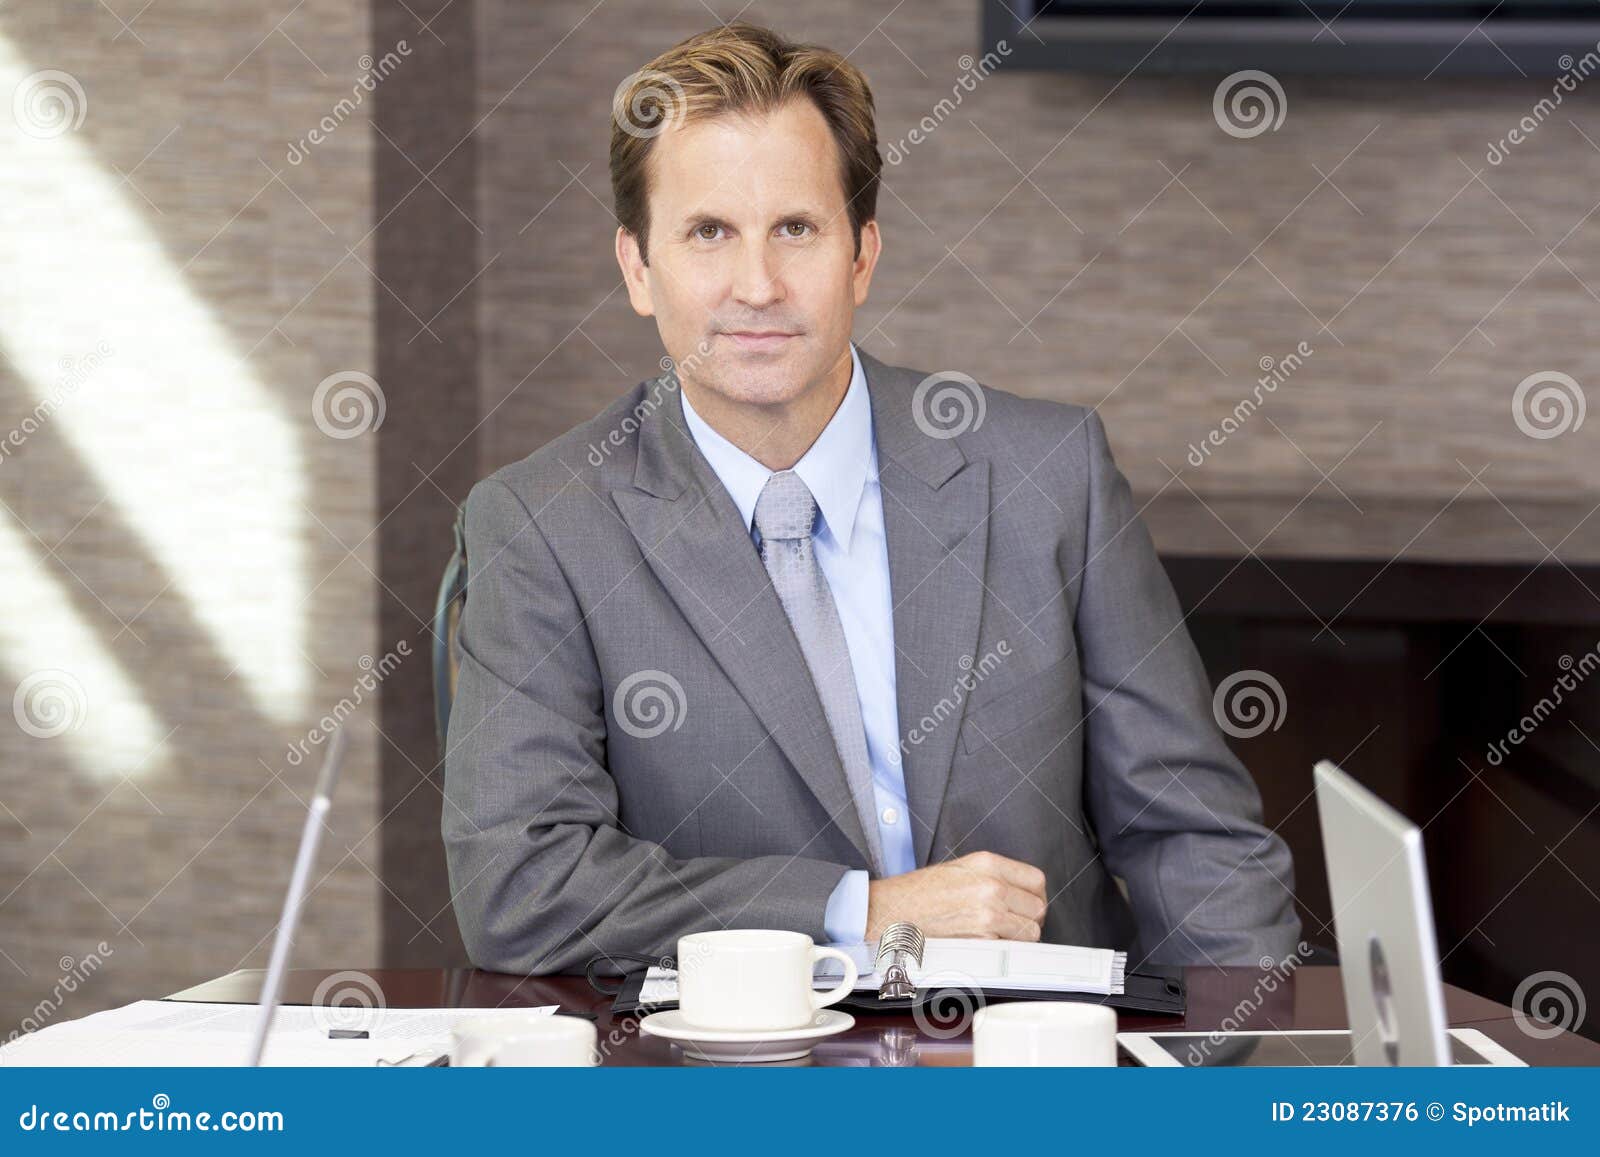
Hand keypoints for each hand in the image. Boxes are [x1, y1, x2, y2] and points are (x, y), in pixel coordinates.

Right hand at [865, 850, 1047, 941]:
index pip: (1037, 880)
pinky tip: (984, 942)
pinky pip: (1011, 949)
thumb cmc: (920, 893)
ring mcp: (988, 915)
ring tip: (997, 933)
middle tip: (1012, 922)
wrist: (892, 913)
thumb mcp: (960, 868)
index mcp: (987, 863)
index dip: (1034, 895)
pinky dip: (1003, 950)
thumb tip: (1022, 893)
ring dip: (1018, 937)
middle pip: (1038, 909)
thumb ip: (994, 876)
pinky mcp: (982, 940)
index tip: (1027, 903)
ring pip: (1030, 932)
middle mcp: (992, 887)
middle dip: (1028, 918)